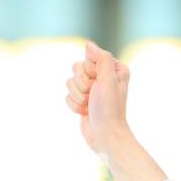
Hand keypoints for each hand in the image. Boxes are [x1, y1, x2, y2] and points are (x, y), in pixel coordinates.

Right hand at [65, 40, 130, 155]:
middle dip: (82, 84)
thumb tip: (88, 45)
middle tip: (94, 96)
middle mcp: (103, 77)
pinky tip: (86, 113)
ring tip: (90, 106)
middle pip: (76, 68)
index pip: (89, 57)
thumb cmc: (110, 109)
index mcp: (113, 69)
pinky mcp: (83, 100)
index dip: (90, 71)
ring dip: (78, 96)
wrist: (105, 136)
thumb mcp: (108, 79)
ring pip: (70, 82)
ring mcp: (92, 89)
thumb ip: (101, 58)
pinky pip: (68, 95)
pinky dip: (74, 105)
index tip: (99, 83)